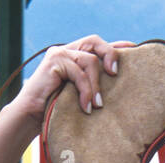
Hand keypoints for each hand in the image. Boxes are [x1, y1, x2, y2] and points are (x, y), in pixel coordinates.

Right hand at [12, 35, 132, 123]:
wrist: (30, 118)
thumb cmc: (55, 110)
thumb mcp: (79, 95)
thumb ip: (92, 85)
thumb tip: (117, 87)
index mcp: (73, 56)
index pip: (97, 45)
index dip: (116, 46)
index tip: (134, 49)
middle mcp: (66, 51)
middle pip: (94, 42)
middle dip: (109, 55)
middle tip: (115, 74)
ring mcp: (59, 54)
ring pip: (89, 60)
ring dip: (96, 84)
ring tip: (97, 104)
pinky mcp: (54, 62)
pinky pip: (78, 73)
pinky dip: (85, 90)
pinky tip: (86, 107)